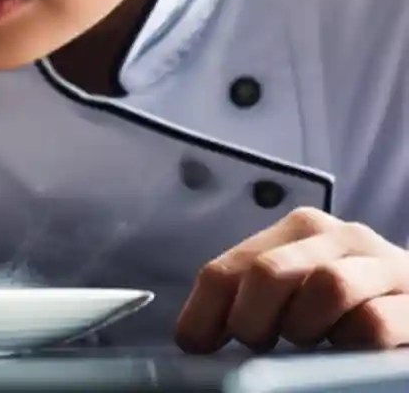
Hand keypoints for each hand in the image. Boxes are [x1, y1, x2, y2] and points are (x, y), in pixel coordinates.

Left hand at [175, 207, 408, 352]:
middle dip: (251, 320)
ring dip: (305, 327)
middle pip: (269, 273)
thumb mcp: (298, 292)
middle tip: (259, 345)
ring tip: (310, 342)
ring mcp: (385, 266)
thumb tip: (195, 339)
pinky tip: (351, 349)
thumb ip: (255, 299)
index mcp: (300, 230)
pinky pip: (373, 321)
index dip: (204, 313)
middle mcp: (341, 237)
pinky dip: (352, 342)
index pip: (228, 268)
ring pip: (326, 286)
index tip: (196, 346)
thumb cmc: (352, 306)